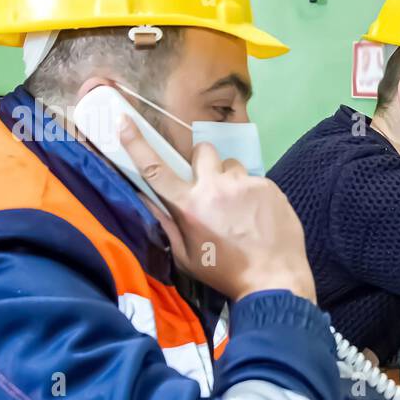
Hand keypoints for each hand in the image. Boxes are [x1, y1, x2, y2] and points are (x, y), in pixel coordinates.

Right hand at [121, 117, 315, 301]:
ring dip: (230, 179)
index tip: (124, 121)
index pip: (155, 169)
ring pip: (231, 165)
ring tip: (238, 206)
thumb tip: (146, 199)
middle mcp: (214, 187)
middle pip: (202, 151)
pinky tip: (258, 216)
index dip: (136, 143)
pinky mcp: (268, 186)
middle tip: (210, 187)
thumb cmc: (225, 273)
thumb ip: (166, 225)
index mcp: (189, 206)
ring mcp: (244, 184)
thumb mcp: (186, 258)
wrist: (275, 278)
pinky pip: (254, 179)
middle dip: (203, 164)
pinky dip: (253, 193)